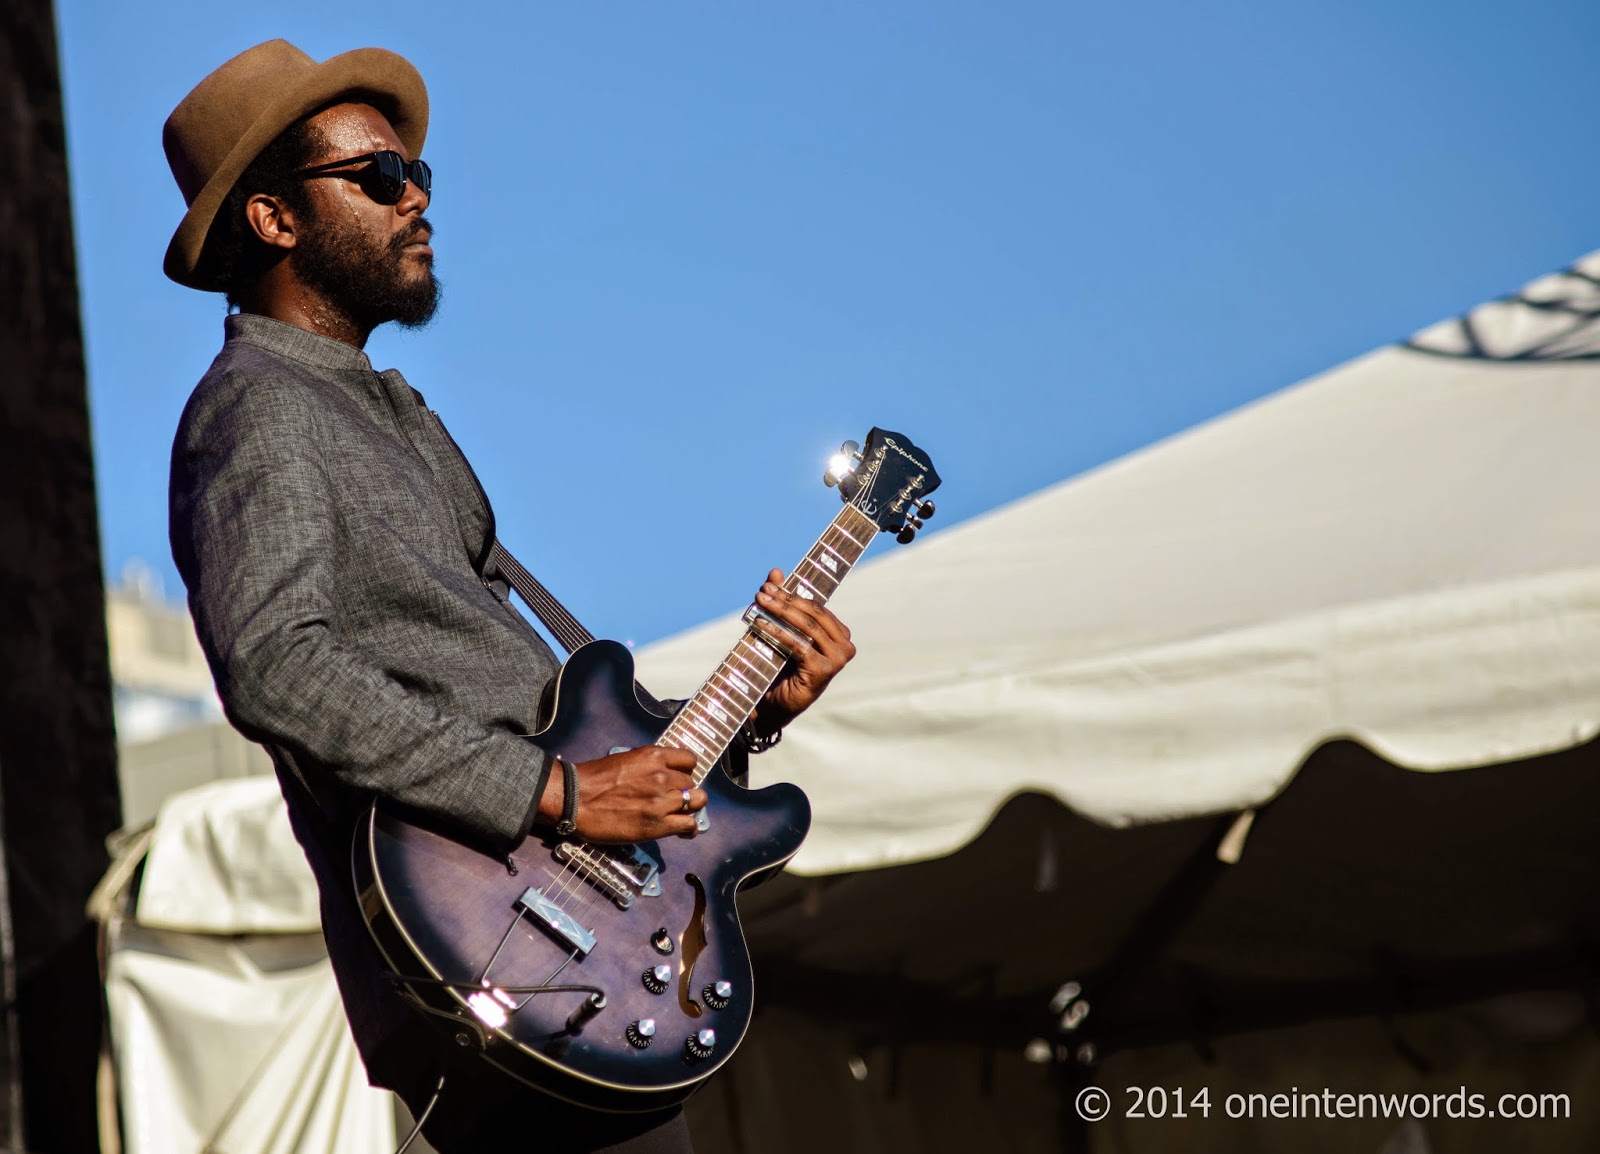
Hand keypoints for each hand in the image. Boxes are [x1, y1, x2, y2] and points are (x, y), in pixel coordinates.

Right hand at [540, 746, 704, 842]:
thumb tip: (659, 774)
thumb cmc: (592, 779)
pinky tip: (683, 831)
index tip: (679, 779)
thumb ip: (647, 766)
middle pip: (692, 783)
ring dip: (689, 808)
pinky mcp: (658, 824)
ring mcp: (662, 800)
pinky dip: (689, 829)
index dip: (686, 771)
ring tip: (680, 815)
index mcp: (653, 756)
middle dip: (684, 791)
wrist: (574, 799)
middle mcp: (663, 775)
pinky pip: (689, 825)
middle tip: (672, 800)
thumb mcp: (624, 759)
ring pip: (697, 801)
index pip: (689, 760)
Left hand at [749, 568, 856, 733]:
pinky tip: (760, 624)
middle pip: (814, 614)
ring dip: (780, 612)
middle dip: (785, 600)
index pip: (817, 607)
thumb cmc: (780, 667)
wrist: (774, 704)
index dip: (792, 594)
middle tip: (762, 592)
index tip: (768, 584)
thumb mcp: (781, 630)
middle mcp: (845, 647)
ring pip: (807, 627)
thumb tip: (775, 571)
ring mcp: (837, 660)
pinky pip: (798, 644)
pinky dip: (777, 632)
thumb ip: (781, 602)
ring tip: (760, 603)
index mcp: (840, 635)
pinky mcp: (824, 670)